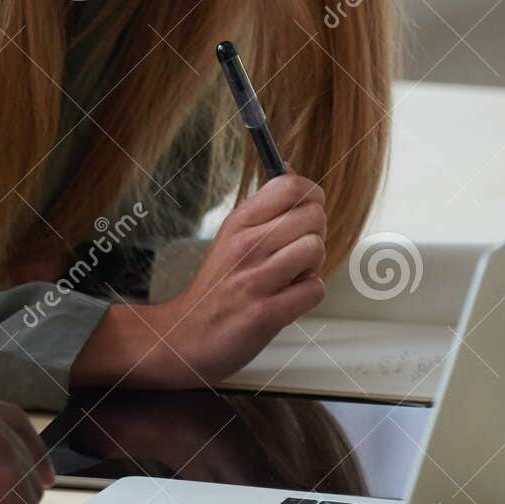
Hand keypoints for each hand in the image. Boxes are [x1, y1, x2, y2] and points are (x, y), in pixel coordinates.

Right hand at [151, 173, 326, 382]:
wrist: (188, 335)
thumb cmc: (218, 285)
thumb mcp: (232, 235)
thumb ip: (264, 206)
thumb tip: (290, 168)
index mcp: (238, 222)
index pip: (291, 186)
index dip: (311, 195)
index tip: (307, 208)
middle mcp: (245, 246)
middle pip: (312, 216)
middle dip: (314, 233)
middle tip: (295, 250)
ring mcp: (255, 280)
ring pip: (316, 249)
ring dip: (311, 265)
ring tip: (290, 275)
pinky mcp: (265, 313)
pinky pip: (314, 289)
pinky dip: (307, 295)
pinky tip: (286, 297)